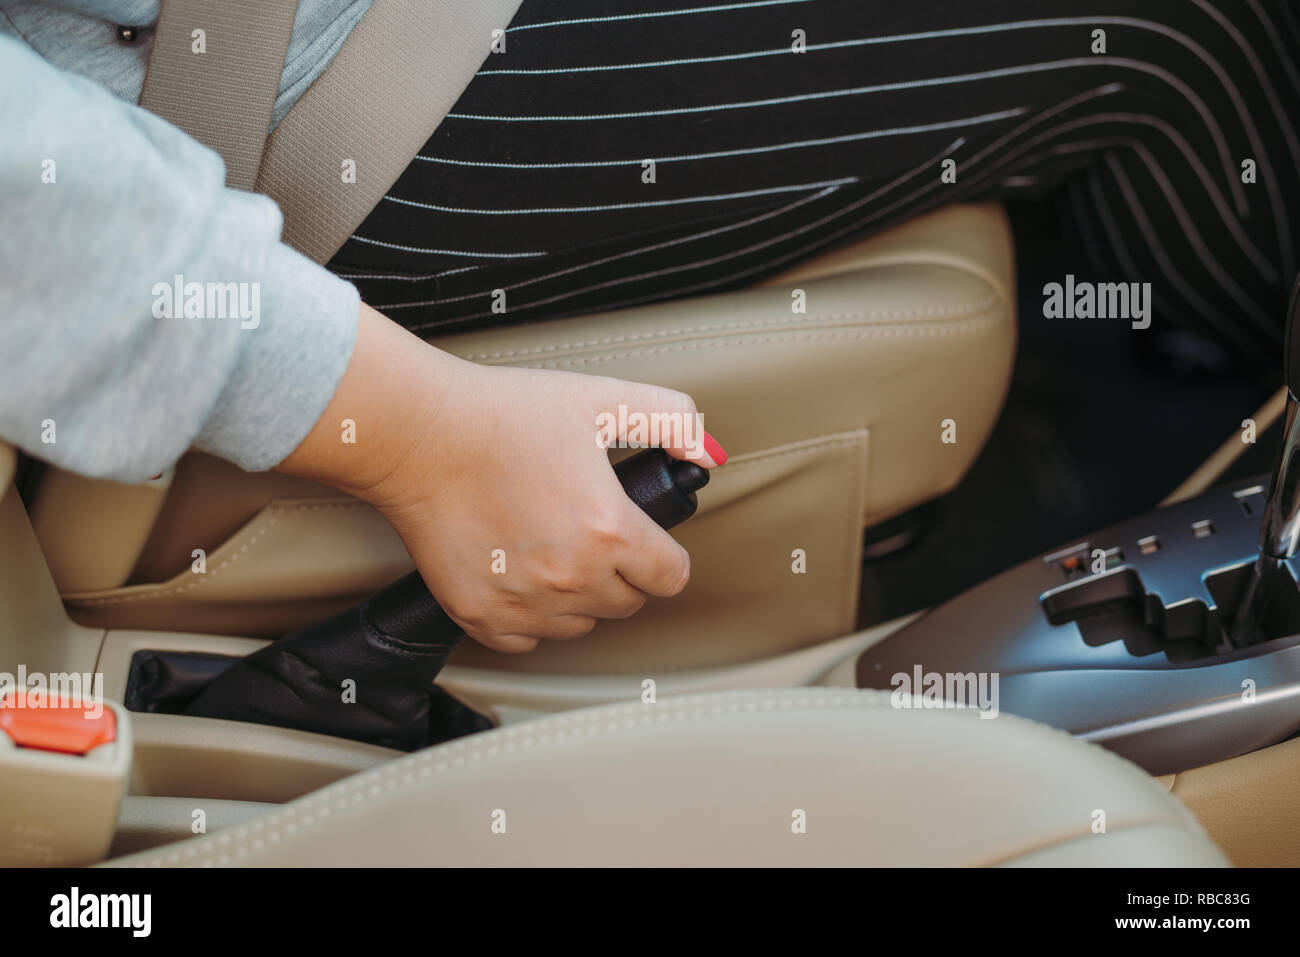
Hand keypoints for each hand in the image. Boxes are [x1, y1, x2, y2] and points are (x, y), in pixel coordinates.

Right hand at [277, 304, 724, 652]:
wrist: (418, 434)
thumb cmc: (503, 414)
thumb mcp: (600, 400)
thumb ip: (670, 421)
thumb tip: (708, 452)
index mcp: (610, 530)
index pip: (671, 577)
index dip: (661, 555)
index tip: (642, 539)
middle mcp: (572, 577)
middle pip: (627, 603)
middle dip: (621, 572)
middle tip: (590, 531)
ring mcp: (524, 603)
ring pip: (581, 624)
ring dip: (578, 596)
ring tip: (552, 547)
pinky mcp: (480, 615)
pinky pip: (527, 640)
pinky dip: (530, 616)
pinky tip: (519, 573)